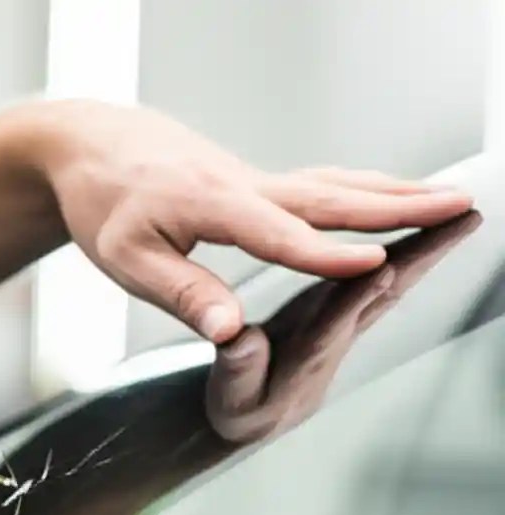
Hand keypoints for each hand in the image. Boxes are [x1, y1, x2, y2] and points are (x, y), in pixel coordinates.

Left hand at [28, 100, 474, 342]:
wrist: (94, 146)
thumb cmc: (106, 205)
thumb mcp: (126, 260)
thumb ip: (181, 293)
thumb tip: (230, 330)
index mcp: (211, 206)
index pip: (279, 236)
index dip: (327, 254)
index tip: (377, 263)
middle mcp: (245, 186)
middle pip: (329, 197)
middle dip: (395, 206)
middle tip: (456, 207)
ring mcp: (255, 180)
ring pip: (334, 185)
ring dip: (393, 191)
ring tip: (447, 199)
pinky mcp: (257, 182)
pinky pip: (323, 184)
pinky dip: (365, 188)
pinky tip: (390, 196)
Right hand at [206, 211, 479, 441]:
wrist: (258, 419)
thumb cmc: (242, 408)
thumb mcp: (231, 395)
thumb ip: (238, 368)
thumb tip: (240, 338)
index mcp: (304, 357)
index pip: (332, 324)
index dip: (356, 297)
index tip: (380, 267)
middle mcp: (336, 338)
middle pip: (382, 296)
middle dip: (422, 259)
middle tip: (461, 222)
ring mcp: (344, 324)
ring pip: (390, 284)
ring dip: (426, 250)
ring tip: (458, 217)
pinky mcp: (342, 312)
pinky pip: (379, 279)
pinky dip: (405, 253)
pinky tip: (422, 233)